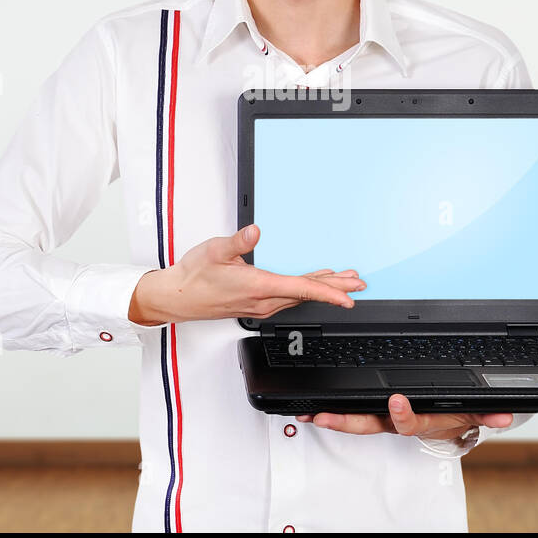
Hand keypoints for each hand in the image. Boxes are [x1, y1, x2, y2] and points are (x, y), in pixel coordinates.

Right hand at [128, 224, 363, 324]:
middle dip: (336, 289)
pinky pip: (289, 299)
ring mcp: (262, 306)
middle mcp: (264, 301)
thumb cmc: (194, 275)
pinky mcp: (257, 305)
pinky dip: (307, 291)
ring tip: (344, 283)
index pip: (301, 289)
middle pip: (307, 294)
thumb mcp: (214, 251)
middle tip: (359, 285)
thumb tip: (255, 231)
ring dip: (323, 289)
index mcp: (258, 286)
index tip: (348, 297)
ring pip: (299, 297)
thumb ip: (238, 241)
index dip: (328, 293)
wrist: (178, 298)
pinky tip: (313, 285)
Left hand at [296, 393, 514, 446]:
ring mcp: (383, 417)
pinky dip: (333, 411)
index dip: (402, 414)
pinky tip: (312, 408)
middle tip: (324, 416)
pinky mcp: (375, 410)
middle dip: (345, 422)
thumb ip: (486, 414)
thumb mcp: (471, 414)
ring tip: (309, 413)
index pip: (408, 422)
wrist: (447, 422)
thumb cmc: (454, 415)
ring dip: (332, 417)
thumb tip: (505, 414)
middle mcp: (396, 421)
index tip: (396, 401)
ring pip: (355, 419)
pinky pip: (352, 411)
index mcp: (420, 421)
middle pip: (368, 424)